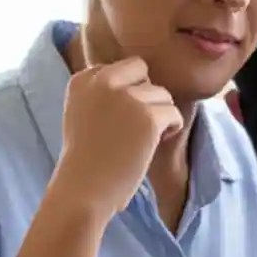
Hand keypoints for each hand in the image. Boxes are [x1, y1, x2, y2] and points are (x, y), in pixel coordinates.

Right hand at [52, 57, 184, 218]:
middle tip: (139, 124)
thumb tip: (141, 81)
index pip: (122, 68)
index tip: (121, 119)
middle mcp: (103, 80)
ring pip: (162, 93)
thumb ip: (103, 93)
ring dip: (160, 115)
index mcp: (83, 79)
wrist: (84, 188)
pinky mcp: (148, 116)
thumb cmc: (86, 160)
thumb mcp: (82, 113)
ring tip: (145, 139)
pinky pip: (174, 113)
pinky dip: (171, 129)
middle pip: (142, 71)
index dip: (129, 92)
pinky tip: (155, 144)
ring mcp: (126, 97)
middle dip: (147, 94)